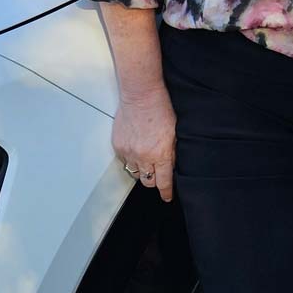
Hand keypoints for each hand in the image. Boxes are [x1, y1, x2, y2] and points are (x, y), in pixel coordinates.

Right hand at [113, 87, 176, 201]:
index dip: (166, 192)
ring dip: (141, 169)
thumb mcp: (174, 132)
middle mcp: (144, 157)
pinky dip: (130, 158)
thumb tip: (171, 165)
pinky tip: (136, 148)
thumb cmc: (161, 108)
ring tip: (146, 159)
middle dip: (153, 180)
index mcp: (161, 154)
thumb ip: (172, 151)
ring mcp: (129, 152)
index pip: (163, 182)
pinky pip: (124, 160)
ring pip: (134, 172)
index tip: (167, 197)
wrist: (141, 95)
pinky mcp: (118, 146)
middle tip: (157, 174)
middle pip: (147, 181)